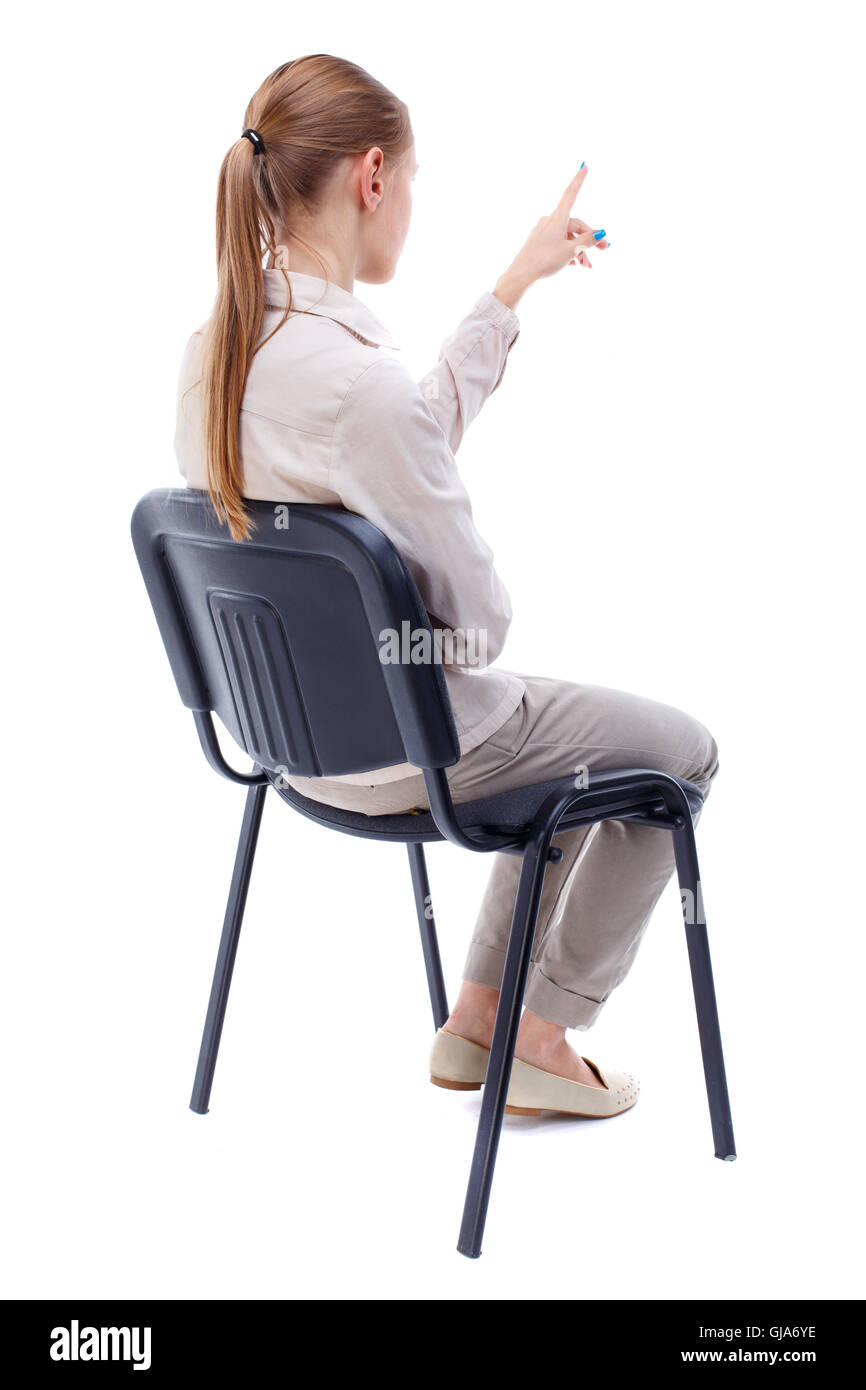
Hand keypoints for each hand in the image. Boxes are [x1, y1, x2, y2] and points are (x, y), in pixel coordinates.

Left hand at [493, 165, 608, 308]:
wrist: (521, 275)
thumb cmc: (545, 260)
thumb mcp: (570, 250)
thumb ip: (587, 240)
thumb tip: (601, 232)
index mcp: (557, 218)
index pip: (571, 193)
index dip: (579, 179)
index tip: (584, 165)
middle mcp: (550, 221)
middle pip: (575, 225)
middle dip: (589, 238)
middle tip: (604, 249)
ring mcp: (543, 232)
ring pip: (568, 237)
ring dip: (579, 250)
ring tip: (587, 266)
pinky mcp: (539, 242)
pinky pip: (558, 243)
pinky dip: (568, 252)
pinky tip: (574, 265)